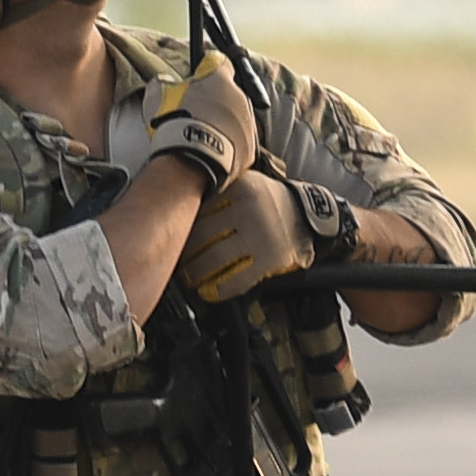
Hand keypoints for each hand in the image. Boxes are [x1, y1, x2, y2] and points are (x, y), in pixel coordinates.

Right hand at [151, 51, 265, 196]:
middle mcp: (240, 98)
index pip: (220, 63)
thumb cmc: (175, 124)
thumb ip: (164, 82)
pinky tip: (212, 153)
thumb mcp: (157, 95)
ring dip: (222, 125)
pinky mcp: (251, 149)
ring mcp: (248, 125)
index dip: (209, 69)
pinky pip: (240, 144)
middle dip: (215, 101)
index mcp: (219, 79)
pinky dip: (229, 147)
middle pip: (229, 95)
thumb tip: (164, 82)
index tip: (200, 76)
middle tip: (195, 113)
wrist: (191, 161)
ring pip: (236, 120)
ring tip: (202, 138)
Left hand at [179, 167, 323, 300]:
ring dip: (197, 271)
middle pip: (202, 234)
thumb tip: (180, 203)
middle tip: (171, 260)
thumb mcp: (245, 183)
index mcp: (238, 189)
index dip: (180, 224)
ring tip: (187, 277)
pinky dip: (220, 288)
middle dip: (184, 251)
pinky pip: (238, 278)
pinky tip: (209, 291)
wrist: (309, 214)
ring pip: (216, 258)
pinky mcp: (270, 259)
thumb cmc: (268, 200)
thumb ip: (219, 191)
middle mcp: (247, 211)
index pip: (199, 208)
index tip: (167, 234)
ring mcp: (259, 236)